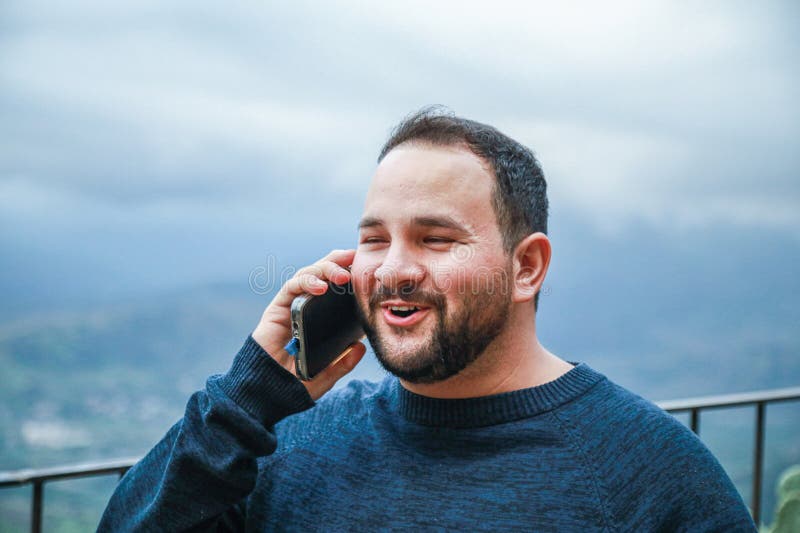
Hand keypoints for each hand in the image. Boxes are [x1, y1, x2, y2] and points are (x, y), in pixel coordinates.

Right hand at [252, 249, 365, 399]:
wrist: (266, 394)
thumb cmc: (293, 385)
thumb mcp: (326, 376)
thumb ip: (342, 363)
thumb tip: (360, 347)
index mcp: (318, 320)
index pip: (334, 290)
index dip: (348, 274)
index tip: (366, 267)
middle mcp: (305, 309)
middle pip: (321, 276)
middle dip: (338, 263)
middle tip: (356, 259)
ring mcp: (291, 307)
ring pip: (308, 276)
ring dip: (325, 269)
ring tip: (343, 274)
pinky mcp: (277, 309)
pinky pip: (291, 288)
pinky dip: (306, 283)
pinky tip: (321, 286)